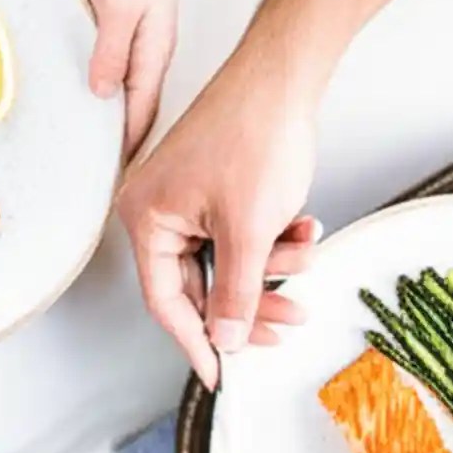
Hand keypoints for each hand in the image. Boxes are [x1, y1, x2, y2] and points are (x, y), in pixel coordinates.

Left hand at [81, 0, 181, 159]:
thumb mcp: (120, 8)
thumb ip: (111, 53)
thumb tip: (103, 93)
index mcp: (154, 53)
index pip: (141, 113)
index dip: (126, 146)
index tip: (112, 176)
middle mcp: (145, 50)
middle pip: (132, 105)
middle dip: (117, 138)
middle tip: (97, 170)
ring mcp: (129, 36)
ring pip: (115, 84)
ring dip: (101, 110)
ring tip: (83, 140)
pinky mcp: (110, 22)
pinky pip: (100, 60)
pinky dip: (89, 79)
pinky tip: (73, 89)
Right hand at [117, 42, 320, 389]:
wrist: (284, 78)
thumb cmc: (254, 134)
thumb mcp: (249, 230)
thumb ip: (236, 294)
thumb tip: (226, 340)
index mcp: (147, 218)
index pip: (164, 300)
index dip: (196, 342)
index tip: (220, 374)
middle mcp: (159, 211)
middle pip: (202, 285)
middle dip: (253, 300)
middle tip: (288, 321)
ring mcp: (188, 201)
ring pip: (229, 263)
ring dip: (272, 267)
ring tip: (305, 251)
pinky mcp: (216, 192)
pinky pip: (242, 237)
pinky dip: (274, 241)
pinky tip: (302, 228)